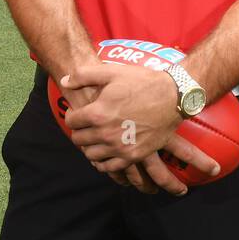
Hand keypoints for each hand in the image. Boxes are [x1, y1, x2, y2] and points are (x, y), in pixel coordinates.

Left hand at [63, 64, 218, 195]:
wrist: (173, 96)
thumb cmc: (142, 82)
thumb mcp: (112, 71)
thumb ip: (84, 75)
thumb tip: (65, 81)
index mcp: (98, 113)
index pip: (71, 121)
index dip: (72, 116)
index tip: (78, 114)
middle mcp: (105, 133)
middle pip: (78, 139)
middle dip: (79, 131)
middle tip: (86, 126)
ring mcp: (120, 147)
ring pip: (90, 155)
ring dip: (89, 147)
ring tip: (95, 139)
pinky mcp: (133, 156)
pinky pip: (109, 167)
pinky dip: (103, 162)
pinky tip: (105, 153)